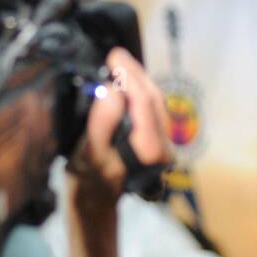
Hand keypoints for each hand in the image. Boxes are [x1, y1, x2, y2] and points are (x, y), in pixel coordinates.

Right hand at [66, 48, 172, 209]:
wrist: (97, 202)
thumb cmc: (89, 179)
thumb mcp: (89, 152)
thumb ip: (103, 122)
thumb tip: (113, 90)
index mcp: (151, 150)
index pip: (144, 102)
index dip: (130, 76)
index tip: (114, 56)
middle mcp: (165, 147)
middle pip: (155, 99)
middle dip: (136, 73)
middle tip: (117, 54)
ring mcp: (166, 145)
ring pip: (157, 103)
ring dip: (140, 80)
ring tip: (122, 63)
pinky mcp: (160, 142)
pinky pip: (154, 111)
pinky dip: (142, 92)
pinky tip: (129, 82)